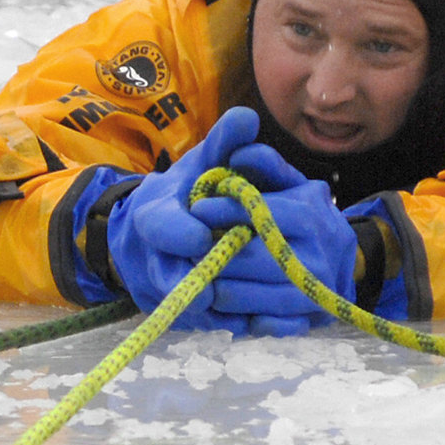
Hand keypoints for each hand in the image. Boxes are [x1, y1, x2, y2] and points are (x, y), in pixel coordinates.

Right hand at [105, 105, 267, 331]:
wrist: (158, 238)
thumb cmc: (189, 195)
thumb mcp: (202, 165)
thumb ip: (223, 144)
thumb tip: (246, 118)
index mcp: (156, 218)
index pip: (160, 228)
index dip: (179, 234)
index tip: (200, 237)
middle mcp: (158, 260)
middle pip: (175, 277)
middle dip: (206, 275)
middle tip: (244, 272)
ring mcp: (173, 293)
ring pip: (198, 308)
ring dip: (231, 306)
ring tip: (272, 303)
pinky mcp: (192, 318)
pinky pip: (220, 326)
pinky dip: (251, 325)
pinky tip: (288, 322)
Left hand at [189, 143, 357, 337]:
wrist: (333, 257)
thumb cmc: (294, 212)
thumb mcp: (282, 180)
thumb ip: (262, 162)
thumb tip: (241, 143)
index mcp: (313, 209)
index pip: (266, 212)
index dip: (229, 212)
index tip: (199, 210)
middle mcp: (325, 248)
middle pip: (263, 259)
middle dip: (221, 258)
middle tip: (192, 255)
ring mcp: (322, 287)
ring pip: (267, 296)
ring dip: (228, 291)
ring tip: (203, 283)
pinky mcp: (316, 319)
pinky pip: (280, 326)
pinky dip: (251, 320)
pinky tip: (228, 311)